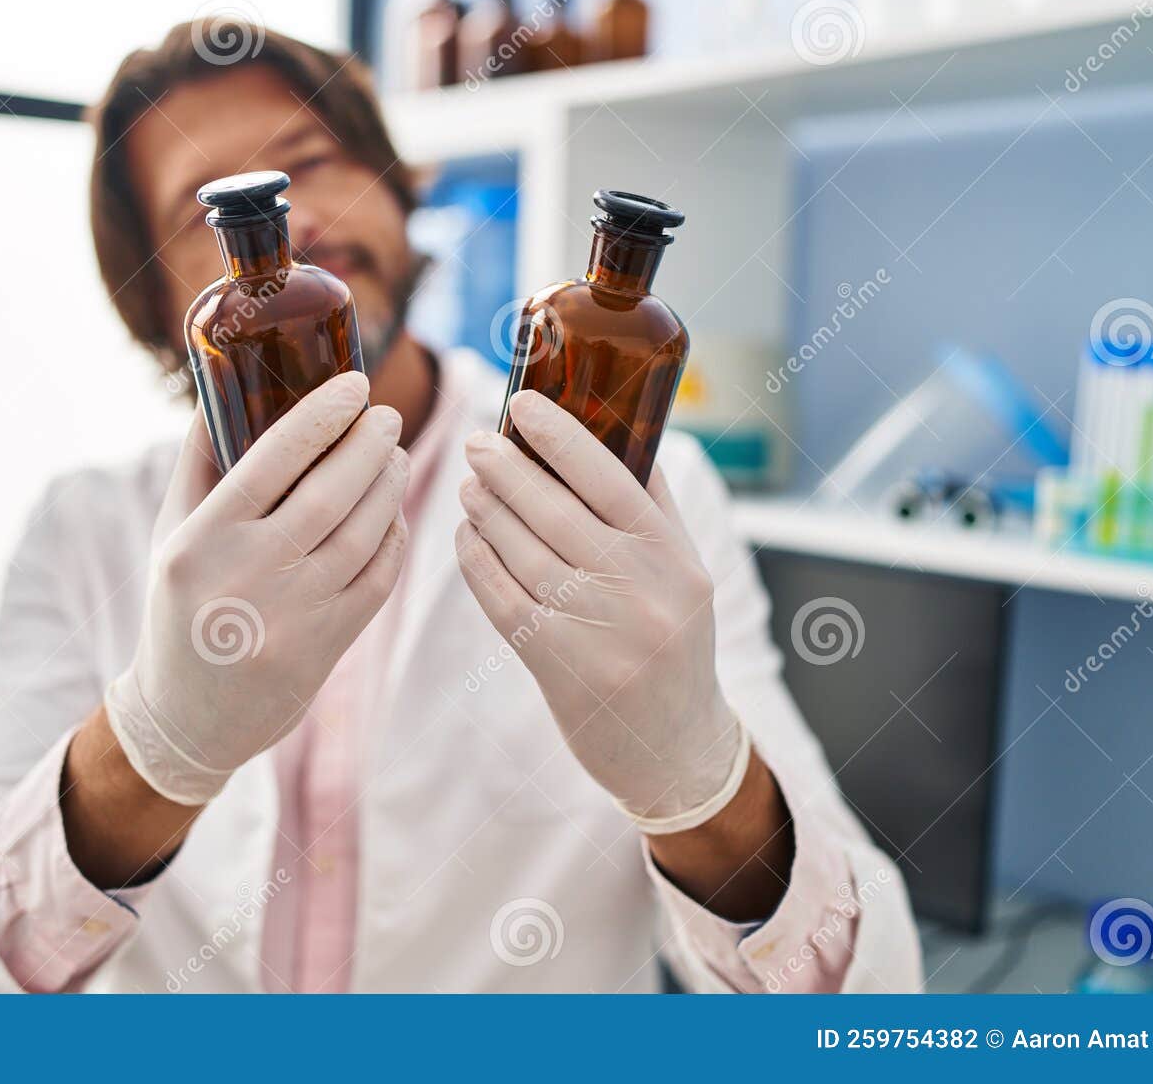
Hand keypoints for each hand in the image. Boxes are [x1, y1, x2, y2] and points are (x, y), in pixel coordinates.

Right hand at [105, 371, 408, 804]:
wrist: (189, 719)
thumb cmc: (178, 608)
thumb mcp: (170, 536)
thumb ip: (199, 463)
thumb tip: (225, 387)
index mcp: (200, 543)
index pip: (272, 460)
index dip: (321, 415)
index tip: (353, 385)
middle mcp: (247, 578)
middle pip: (329, 493)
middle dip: (369, 445)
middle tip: (386, 418)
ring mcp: (293, 617)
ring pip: (363, 533)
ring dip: (389, 486)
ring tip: (394, 457)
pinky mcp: (327, 647)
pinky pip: (378, 578)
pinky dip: (393, 538)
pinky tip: (392, 513)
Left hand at [455, 390, 746, 831]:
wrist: (675, 747)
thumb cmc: (674, 641)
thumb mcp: (684, 571)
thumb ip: (651, 505)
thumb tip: (617, 427)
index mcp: (672, 556)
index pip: (611, 479)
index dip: (561, 437)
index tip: (521, 405)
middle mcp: (639, 590)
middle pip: (555, 512)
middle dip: (507, 472)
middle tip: (475, 444)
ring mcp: (597, 630)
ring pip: (522, 553)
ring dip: (486, 514)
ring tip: (469, 488)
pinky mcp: (558, 665)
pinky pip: (502, 598)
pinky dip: (477, 563)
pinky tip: (467, 539)